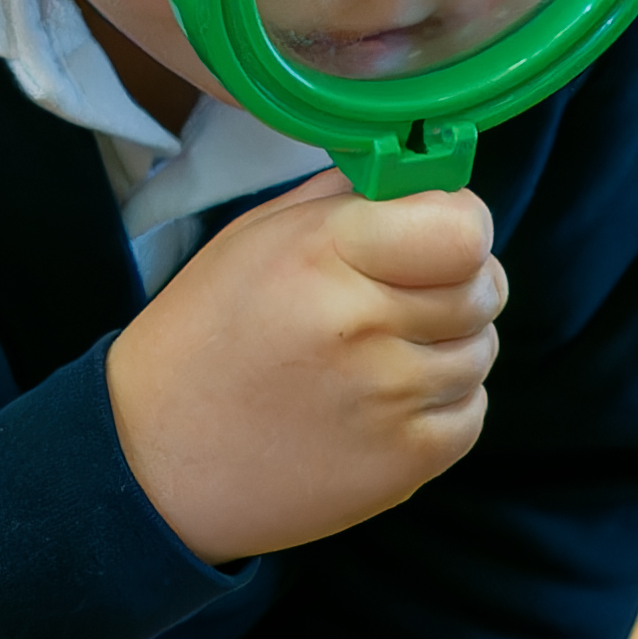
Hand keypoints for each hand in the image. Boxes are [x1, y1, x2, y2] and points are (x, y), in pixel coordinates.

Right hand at [104, 173, 501, 561]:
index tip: (433, 237)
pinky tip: (381, 404)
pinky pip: (472, 413)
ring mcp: (388, 398)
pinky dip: (442, 406)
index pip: (463, 228)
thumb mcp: (255, 237)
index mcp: (322, 253)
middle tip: (400, 300)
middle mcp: (361, 323)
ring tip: (377, 357)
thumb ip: (347, 197)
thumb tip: (425, 176)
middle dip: (457, 285)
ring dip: (447, 347)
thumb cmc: (206, 338)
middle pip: (484, 287)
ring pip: (481, 350)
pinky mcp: (405, 462)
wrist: (154, 461)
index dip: (459, 227)